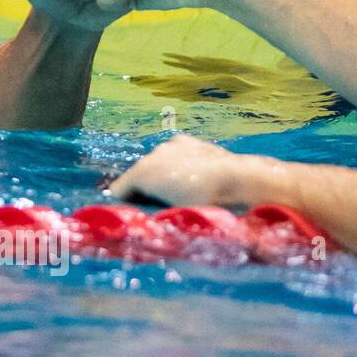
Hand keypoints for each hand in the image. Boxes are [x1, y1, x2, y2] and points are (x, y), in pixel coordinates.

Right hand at [110, 135, 259, 206]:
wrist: (238, 181)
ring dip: (162, 175)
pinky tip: (191, 174)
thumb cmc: (203, 203)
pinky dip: (175, 163)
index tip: (140, 213)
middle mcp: (150, 155)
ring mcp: (168, 146)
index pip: (118, 190)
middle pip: (137, 175)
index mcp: (142, 174)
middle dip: (145, 188)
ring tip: (181, 190)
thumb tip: (143, 215)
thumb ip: (152, 213)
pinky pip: (171, 154)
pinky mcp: (185, 141)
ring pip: (155, 163)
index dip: (126, 203)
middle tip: (162, 205)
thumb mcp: (173, 215)